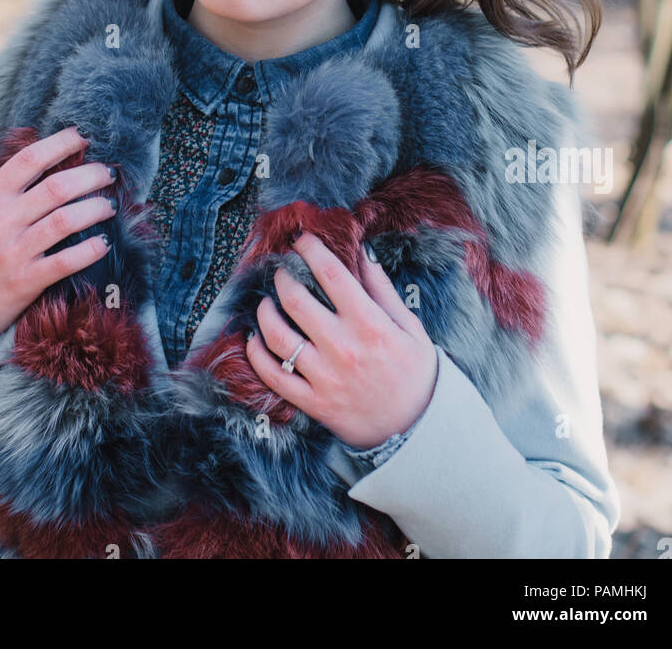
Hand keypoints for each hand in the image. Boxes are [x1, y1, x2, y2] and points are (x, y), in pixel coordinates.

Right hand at [0, 126, 116, 351]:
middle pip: (56, 188)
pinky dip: (89, 250)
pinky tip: (103, 242)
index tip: (84, 136)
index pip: (29, 159)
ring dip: (95, 209)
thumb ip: (8, 189)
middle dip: (90, 175)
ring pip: (65, 221)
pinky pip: (66, 261)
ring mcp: (12, 252)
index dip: (61, 143)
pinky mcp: (24, 282)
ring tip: (109, 205)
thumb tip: (51, 159)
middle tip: (108, 173)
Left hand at [245, 230, 437, 448]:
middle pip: (295, 300)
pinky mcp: (313, 403)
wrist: (417, 431)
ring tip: (266, 302)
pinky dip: (257, 355)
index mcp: (369, 324)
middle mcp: (343, 348)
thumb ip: (382, 290)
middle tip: (282, 270)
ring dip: (265, 312)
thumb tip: (362, 254)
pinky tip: (255, 339)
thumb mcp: (410, 327)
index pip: (331, 274)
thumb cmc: (415, 375)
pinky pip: (274, 376)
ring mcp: (325, 377)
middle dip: (282, 277)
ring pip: (278, 336)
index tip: (301, 240)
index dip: (311, 250)